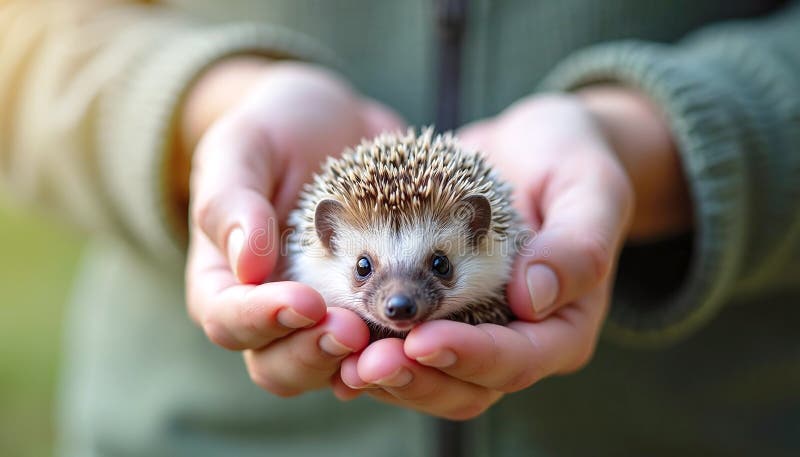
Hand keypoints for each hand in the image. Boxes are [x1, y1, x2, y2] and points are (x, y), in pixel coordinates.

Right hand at [181, 59, 403, 396]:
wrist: (337, 123)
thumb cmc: (277, 131)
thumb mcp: (243, 146)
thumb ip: (230, 199)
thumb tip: (246, 265)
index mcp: (225, 281)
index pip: (228, 320)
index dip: (262, 320)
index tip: (305, 300)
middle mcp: (270, 312)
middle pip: (277, 365)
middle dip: (314, 353)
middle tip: (353, 329)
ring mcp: (323, 318)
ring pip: (330, 369)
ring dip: (359, 364)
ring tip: (392, 342)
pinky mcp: (370, 312)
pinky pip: (381, 348)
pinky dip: (399, 350)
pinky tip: (428, 334)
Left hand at [334, 90, 688, 418]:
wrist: (529, 150)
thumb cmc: (569, 161)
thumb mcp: (593, 186)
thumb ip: (578, 243)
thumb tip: (533, 297)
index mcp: (560, 326)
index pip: (516, 360)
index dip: (469, 356)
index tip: (422, 338)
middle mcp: (513, 340)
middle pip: (466, 387)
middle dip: (415, 378)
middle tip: (366, 362)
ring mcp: (471, 330)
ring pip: (427, 377)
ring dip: (382, 372)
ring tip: (340, 354)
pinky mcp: (434, 313)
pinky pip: (399, 345)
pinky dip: (366, 345)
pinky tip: (330, 333)